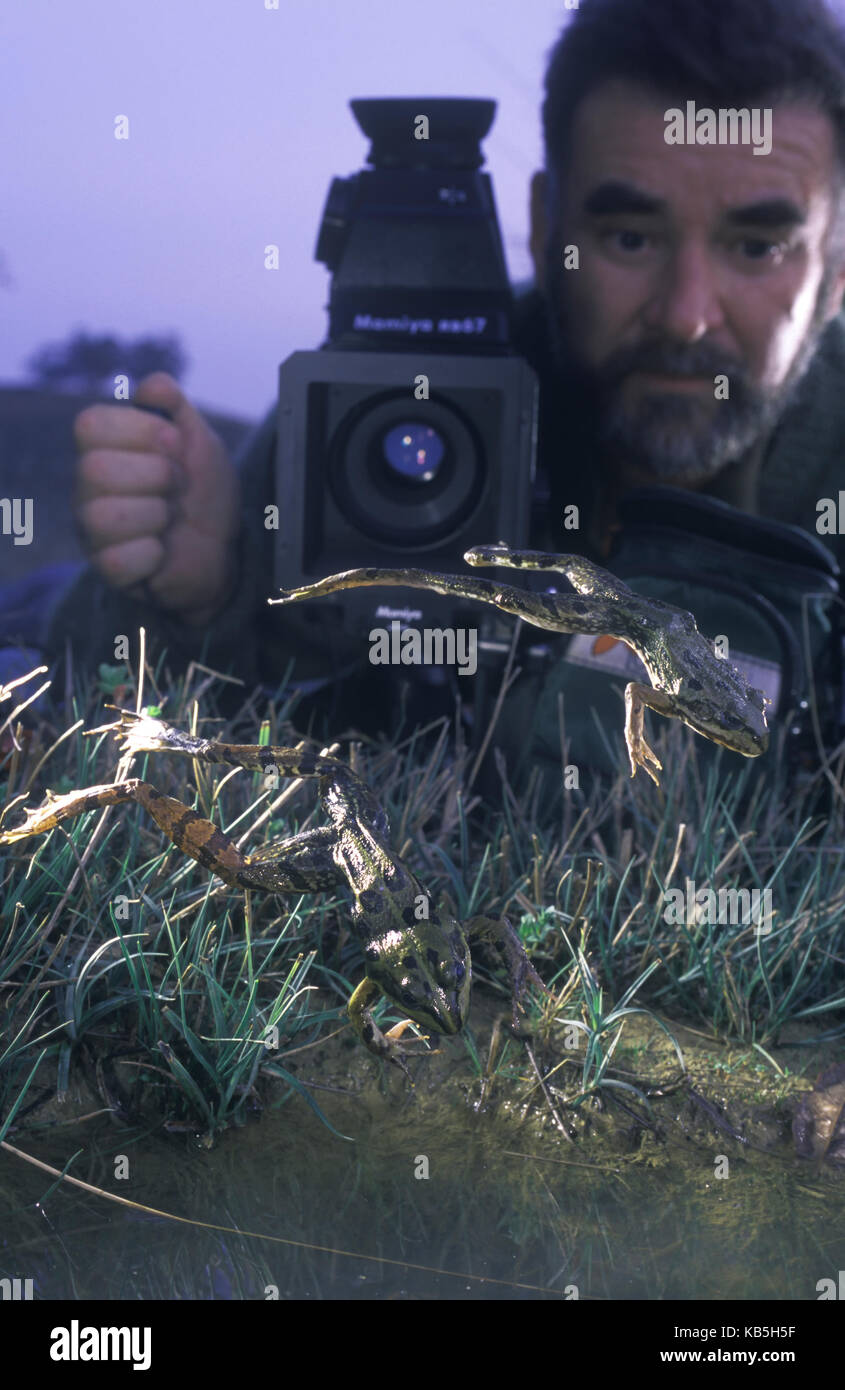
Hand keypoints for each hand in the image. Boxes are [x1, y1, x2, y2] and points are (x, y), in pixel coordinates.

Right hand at [73, 372, 240, 623]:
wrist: (224, 548)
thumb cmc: (203, 492)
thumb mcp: (199, 442)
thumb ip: (176, 408)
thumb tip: (150, 387)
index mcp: (102, 449)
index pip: (89, 424)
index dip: (140, 431)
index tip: (176, 446)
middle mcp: (87, 487)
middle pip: (94, 469)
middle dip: (155, 475)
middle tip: (177, 487)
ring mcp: (93, 530)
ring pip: (103, 516)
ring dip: (155, 515)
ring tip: (169, 519)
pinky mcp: (108, 569)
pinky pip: (117, 560)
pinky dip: (152, 554)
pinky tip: (162, 551)